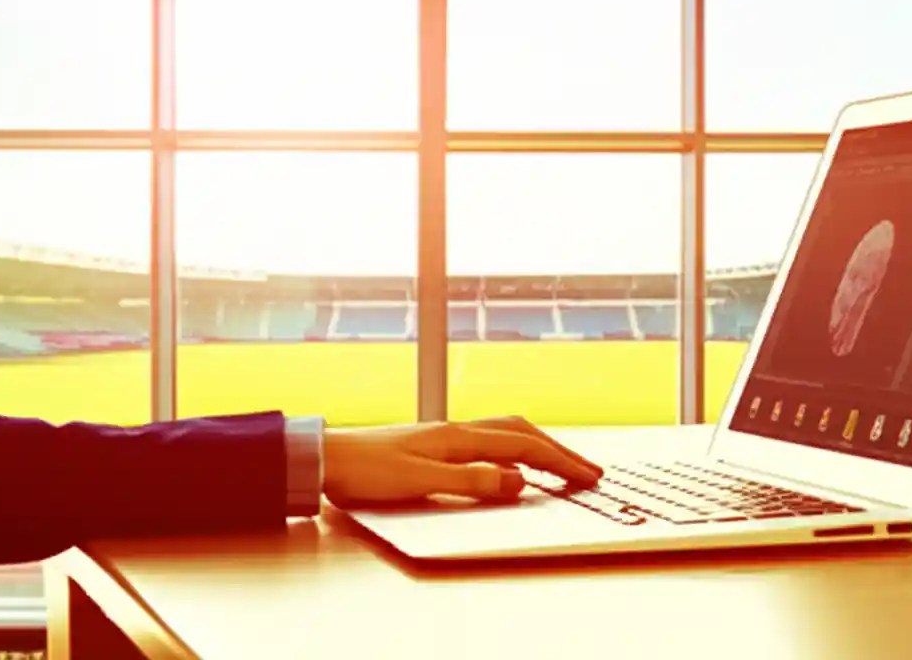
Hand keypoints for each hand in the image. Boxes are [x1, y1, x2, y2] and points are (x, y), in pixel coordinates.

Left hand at [321, 416, 603, 507]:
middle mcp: (456, 430)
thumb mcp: (419, 481)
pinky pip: (488, 440)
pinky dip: (513, 447)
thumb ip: (470, 481)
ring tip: (559, 462)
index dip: (559, 461)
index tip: (587, 476)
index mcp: (458, 437)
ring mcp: (444, 434)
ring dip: (538, 446)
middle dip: (558, 450)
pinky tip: (510, 460)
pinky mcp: (432, 444)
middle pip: (521, 432)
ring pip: (506, 432)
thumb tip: (519, 481)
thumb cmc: (363, 470)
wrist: (323, 458)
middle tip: (588, 470)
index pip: (523, 446)